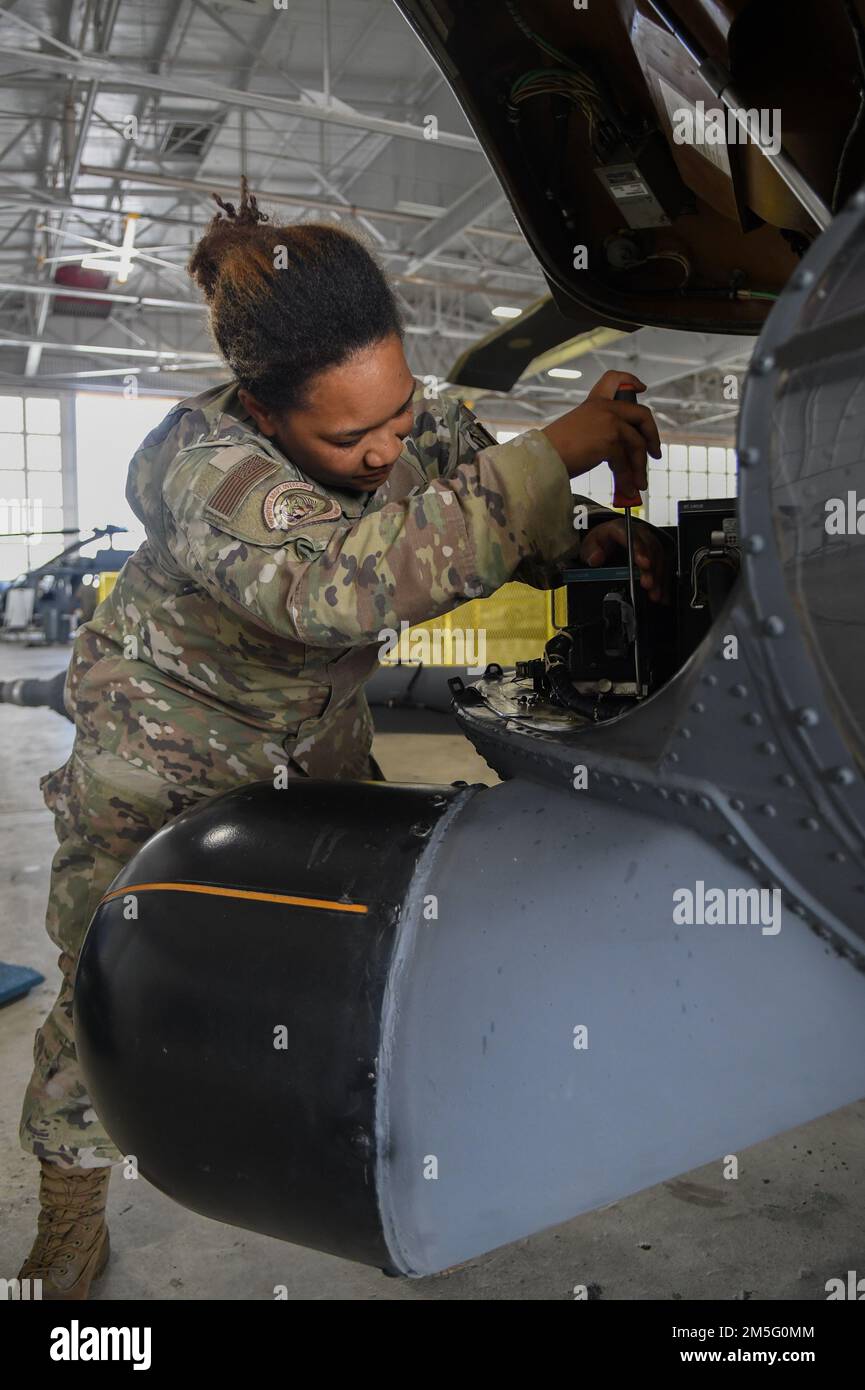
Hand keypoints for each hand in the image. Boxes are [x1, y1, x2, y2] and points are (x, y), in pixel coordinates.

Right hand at [542, 370, 661, 499]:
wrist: (542, 458)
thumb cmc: (554, 450)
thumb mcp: (578, 430)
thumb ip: (600, 430)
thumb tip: (620, 450)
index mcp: (594, 403)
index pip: (614, 379)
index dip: (631, 380)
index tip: (641, 388)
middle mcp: (604, 409)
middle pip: (641, 415)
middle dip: (652, 436)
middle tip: (654, 453)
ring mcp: (609, 423)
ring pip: (636, 444)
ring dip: (639, 466)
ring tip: (639, 483)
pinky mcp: (610, 442)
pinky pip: (625, 463)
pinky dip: (627, 479)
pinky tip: (626, 489)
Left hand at [579, 517, 669, 603]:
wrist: (604, 542)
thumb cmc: (599, 543)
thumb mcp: (589, 546)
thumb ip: (591, 552)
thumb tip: (596, 558)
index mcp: (620, 528)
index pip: (631, 535)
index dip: (639, 549)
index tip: (644, 564)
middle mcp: (638, 533)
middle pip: (650, 547)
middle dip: (651, 568)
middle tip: (649, 584)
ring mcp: (648, 542)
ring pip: (659, 557)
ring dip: (659, 577)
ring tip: (655, 594)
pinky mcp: (654, 553)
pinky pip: (663, 565)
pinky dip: (663, 581)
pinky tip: (664, 594)